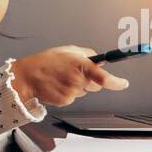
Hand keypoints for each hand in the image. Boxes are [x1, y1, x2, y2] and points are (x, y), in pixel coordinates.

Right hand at [13, 46, 128, 106]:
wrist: (27, 76)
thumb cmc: (46, 62)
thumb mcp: (68, 50)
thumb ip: (87, 54)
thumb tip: (100, 60)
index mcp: (81, 65)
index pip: (104, 77)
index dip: (117, 82)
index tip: (124, 84)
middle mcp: (77, 80)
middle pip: (96, 86)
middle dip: (91, 81)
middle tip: (75, 74)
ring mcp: (72, 92)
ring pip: (84, 92)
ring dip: (78, 87)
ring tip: (62, 79)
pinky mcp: (65, 101)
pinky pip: (74, 98)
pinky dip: (68, 93)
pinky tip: (58, 86)